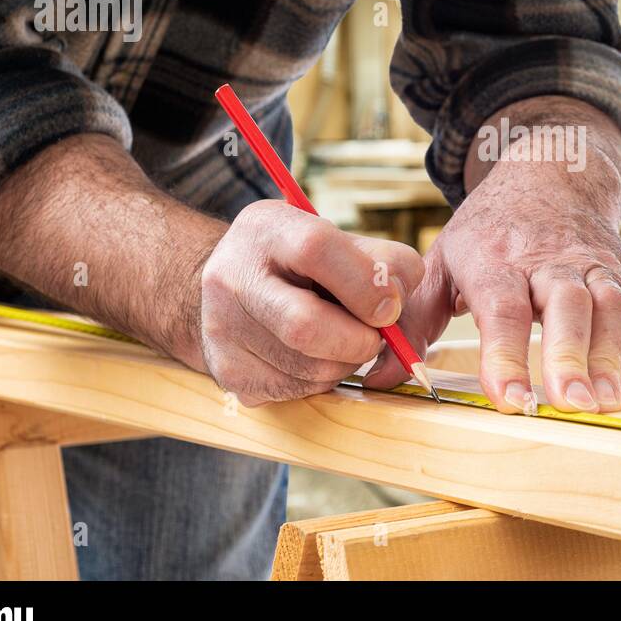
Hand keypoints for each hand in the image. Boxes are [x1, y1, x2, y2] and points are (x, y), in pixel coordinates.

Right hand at [195, 199, 423, 405]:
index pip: (317, 249)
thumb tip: (397, 303)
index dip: (365, 283)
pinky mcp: (230, 374)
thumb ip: (383, 261)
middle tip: (375, 335)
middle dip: (359, 340)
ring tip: (344, 339)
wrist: (228, 288)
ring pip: (309, 369)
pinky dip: (323, 378)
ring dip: (346, 362)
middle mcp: (231, 278)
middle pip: (305, 326)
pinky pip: (297, 390)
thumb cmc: (299, 263)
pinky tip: (315, 354)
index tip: (390, 306)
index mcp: (266, 230)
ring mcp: (223, 331)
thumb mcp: (338, 239)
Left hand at [364, 100, 620, 414]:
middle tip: (570, 405)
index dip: (506, 354)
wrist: (551, 174)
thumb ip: (412, 322)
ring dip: (608, 359)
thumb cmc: (489, 232)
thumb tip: (374, 379)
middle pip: (564, 306)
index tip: (510, 399)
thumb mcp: (442, 262)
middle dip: (569, 356)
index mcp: (494, 258)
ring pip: (607, 308)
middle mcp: (546, 260)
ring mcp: (589, 266)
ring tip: (604, 405)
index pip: (502, 307)